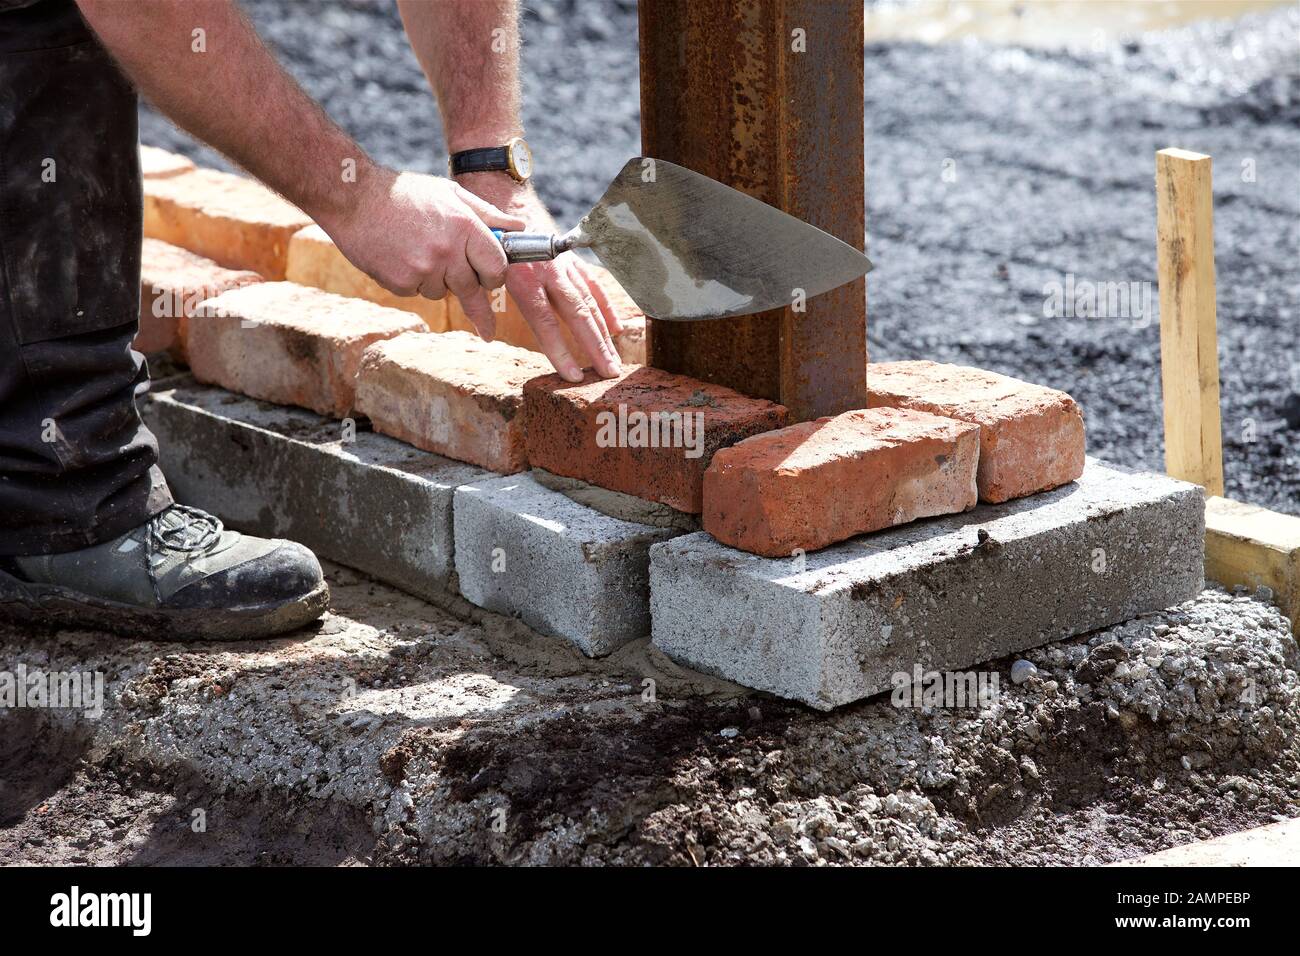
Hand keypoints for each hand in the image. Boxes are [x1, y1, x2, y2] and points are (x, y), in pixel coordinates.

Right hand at [320, 166, 525, 326]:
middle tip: (481, 316)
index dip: (497, 276)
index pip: (497, 266)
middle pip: (473, 289)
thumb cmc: (405, 194)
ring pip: (444, 292)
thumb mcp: (450, 194)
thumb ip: (489, 214)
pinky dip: (414, 281)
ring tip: (419, 253)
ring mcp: (422, 269)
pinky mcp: (400, 283)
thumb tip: (521, 228)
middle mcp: (446, 251)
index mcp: (464, 226)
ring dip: (439, 281)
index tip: (494, 280)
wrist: (352, 198)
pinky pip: (418, 292)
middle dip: (474, 291)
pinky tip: (401, 258)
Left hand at [456, 176, 623, 381]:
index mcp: (523, 276)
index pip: (546, 322)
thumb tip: (485, 333)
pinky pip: (593, 285)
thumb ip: (486, 294)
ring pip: (589, 302)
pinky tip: (617, 330)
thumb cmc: (484, 235)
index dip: (560, 350)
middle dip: (595, 347)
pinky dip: (606, 307)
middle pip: (577, 314)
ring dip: (604, 334)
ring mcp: (563, 264)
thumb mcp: (480, 264)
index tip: (572, 375)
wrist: (500, 195)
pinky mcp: (570, 258)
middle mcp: (548, 270)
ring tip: (614, 361)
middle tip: (608, 374)